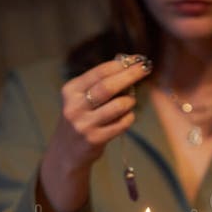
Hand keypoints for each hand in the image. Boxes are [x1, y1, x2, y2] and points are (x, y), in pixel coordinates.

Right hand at [40, 54, 152, 211]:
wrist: (66, 152)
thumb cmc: (81, 119)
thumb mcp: (81, 99)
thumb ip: (99, 84)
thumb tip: (128, 65)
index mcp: (70, 91)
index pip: (99, 72)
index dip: (120, 65)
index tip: (137, 59)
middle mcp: (74, 106)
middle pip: (108, 87)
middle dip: (130, 75)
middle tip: (145, 68)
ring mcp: (84, 124)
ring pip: (118, 106)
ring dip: (130, 101)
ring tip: (130, 101)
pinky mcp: (94, 140)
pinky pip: (121, 124)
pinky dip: (129, 118)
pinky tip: (127, 117)